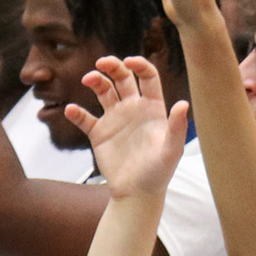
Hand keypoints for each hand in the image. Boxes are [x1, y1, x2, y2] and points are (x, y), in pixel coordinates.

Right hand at [64, 56, 191, 200]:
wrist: (137, 194)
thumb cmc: (159, 173)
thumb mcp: (171, 150)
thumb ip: (177, 127)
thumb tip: (183, 104)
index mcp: (153, 108)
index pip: (148, 77)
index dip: (139, 65)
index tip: (129, 61)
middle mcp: (134, 109)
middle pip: (123, 78)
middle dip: (113, 67)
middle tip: (102, 63)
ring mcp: (115, 120)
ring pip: (104, 92)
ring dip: (96, 81)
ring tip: (89, 79)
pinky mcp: (99, 134)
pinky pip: (85, 118)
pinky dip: (77, 113)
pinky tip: (72, 110)